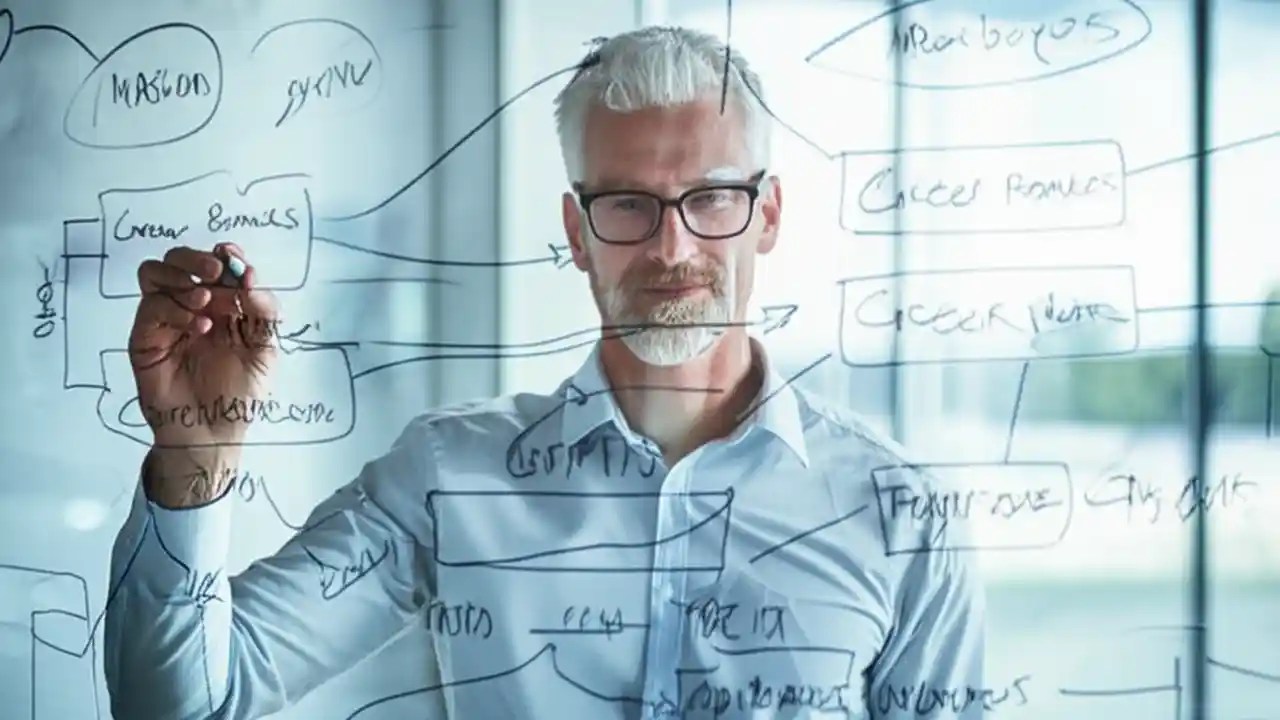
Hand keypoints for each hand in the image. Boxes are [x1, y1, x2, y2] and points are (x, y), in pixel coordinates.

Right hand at [128, 242, 279, 451]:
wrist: (213, 433)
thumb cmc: (239, 394)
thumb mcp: (265, 350)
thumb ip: (264, 311)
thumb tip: (250, 276)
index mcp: (223, 304)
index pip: (216, 265)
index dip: (224, 255)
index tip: (231, 256)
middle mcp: (192, 306)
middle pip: (179, 260)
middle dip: (196, 258)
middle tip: (215, 271)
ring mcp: (165, 320)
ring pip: (154, 273)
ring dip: (180, 277)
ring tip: (205, 301)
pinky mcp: (145, 338)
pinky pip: (150, 307)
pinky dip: (175, 308)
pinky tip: (198, 327)